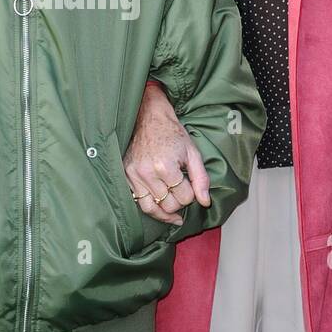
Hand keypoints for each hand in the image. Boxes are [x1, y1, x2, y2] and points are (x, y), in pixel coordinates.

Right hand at [121, 82, 208, 226]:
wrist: (149, 118)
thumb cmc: (172, 133)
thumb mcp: (193, 153)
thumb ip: (201, 179)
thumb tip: (205, 202)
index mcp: (165, 166)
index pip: (184, 197)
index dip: (192, 195)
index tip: (191, 186)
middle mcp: (147, 173)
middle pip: (168, 205)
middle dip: (179, 203)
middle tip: (182, 193)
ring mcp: (134, 175)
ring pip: (151, 209)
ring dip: (165, 211)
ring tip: (173, 213)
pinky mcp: (126, 176)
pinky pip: (138, 202)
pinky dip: (151, 207)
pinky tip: (160, 207)